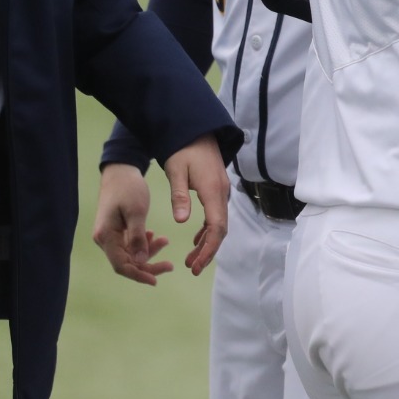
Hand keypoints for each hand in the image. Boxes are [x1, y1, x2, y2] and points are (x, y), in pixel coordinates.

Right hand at [91, 163, 173, 285]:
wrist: (121, 170)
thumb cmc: (128, 187)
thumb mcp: (137, 211)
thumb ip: (138, 237)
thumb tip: (141, 261)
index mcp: (106, 236)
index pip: (121, 265)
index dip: (139, 275)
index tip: (156, 280)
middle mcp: (104, 239)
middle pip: (126, 263)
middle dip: (148, 264)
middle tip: (170, 265)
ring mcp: (109, 235)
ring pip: (129, 254)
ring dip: (148, 251)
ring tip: (165, 241)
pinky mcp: (115, 230)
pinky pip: (129, 244)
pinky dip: (143, 243)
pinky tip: (154, 236)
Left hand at [163, 134, 229, 275]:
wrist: (194, 129)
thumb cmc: (183, 149)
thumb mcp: (176, 171)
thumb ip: (179, 196)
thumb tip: (182, 222)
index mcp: (213, 191)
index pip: (217, 227)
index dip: (209, 249)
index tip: (197, 265)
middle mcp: (222, 193)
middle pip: (220, 229)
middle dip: (208, 251)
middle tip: (193, 268)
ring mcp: (221, 191)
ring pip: (219, 223)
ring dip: (207, 242)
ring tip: (192, 259)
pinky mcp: (217, 189)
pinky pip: (216, 215)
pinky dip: (208, 230)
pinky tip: (196, 238)